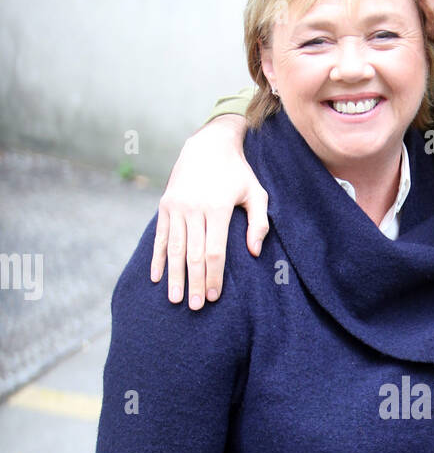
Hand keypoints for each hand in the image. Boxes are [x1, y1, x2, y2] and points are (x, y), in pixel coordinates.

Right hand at [151, 115, 269, 307]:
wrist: (208, 144)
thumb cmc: (238, 173)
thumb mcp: (256, 192)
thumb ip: (259, 222)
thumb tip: (254, 252)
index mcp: (217, 208)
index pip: (215, 251)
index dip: (214, 276)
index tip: (214, 296)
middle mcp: (193, 208)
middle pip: (193, 254)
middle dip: (195, 283)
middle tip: (196, 307)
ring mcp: (176, 206)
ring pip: (174, 248)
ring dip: (174, 276)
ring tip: (175, 299)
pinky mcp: (165, 205)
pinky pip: (160, 236)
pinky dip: (157, 258)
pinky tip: (156, 277)